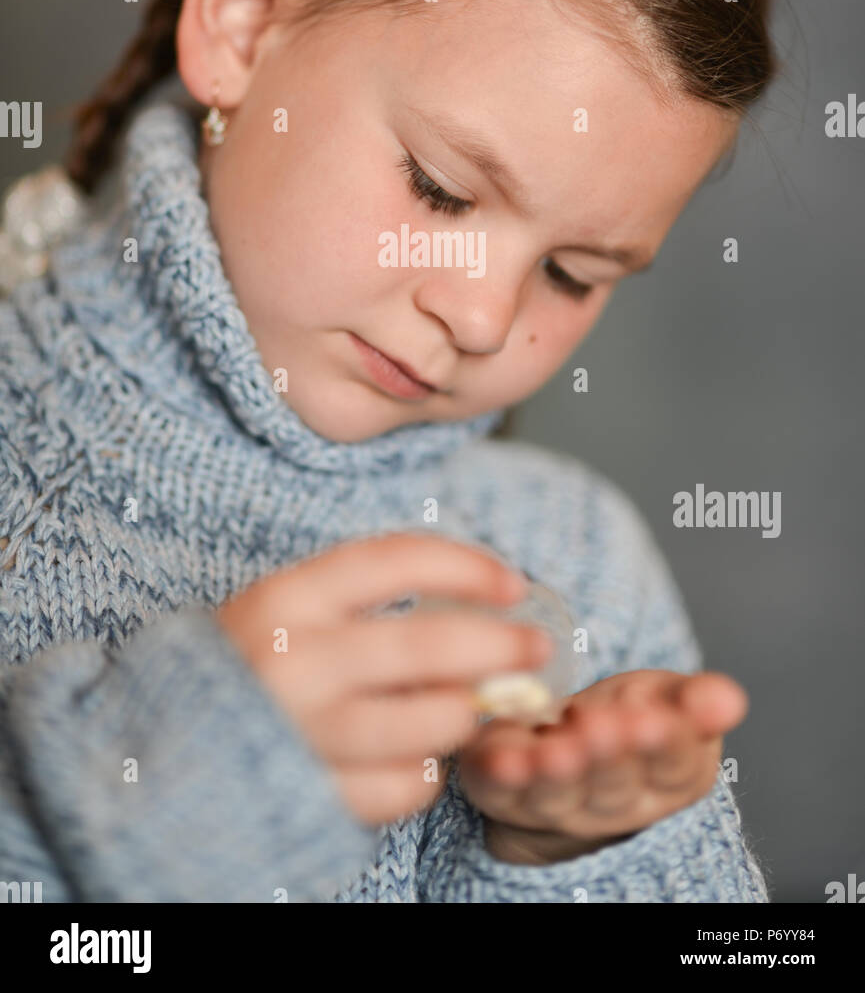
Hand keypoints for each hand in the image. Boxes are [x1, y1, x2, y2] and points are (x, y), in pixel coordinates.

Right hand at [215, 532, 550, 826]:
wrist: (149, 754)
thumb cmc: (238, 667)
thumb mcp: (282, 610)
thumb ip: (357, 601)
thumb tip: (469, 599)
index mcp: (287, 597)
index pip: (394, 560)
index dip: (465, 566)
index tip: (510, 582)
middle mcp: (294, 660)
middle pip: (427, 648)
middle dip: (499, 648)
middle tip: (536, 650)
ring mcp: (303, 733)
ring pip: (429, 724)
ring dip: (466, 715)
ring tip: (472, 709)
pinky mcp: (311, 795)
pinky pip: (403, 786)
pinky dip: (424, 772)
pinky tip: (417, 758)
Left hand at [457, 669, 747, 862]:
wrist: (562, 748)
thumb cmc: (624, 717)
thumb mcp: (666, 700)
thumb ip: (695, 701)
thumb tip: (730, 700)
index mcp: (664, 777)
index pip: (672, 764)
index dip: (663, 742)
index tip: (655, 718)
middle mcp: (610, 801)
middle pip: (614, 782)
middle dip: (610, 754)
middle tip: (605, 724)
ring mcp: (555, 802)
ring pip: (558, 791)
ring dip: (559, 770)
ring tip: (561, 747)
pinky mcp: (502, 790)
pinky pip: (502, 789)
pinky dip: (503, 774)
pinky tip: (503, 758)